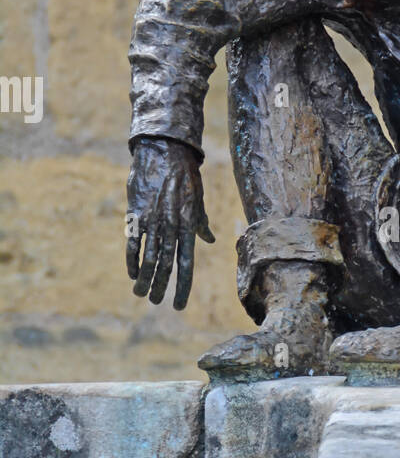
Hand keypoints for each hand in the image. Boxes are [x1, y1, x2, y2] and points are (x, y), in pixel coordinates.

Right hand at [126, 137, 214, 309]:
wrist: (165, 152)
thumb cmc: (186, 177)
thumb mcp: (199, 201)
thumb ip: (201, 224)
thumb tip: (210, 239)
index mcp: (189, 227)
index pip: (187, 265)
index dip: (182, 287)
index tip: (178, 305)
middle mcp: (172, 227)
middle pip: (166, 266)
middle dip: (161, 288)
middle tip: (156, 302)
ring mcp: (153, 221)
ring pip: (148, 259)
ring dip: (144, 279)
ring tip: (141, 294)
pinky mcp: (136, 214)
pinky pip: (133, 243)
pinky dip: (132, 260)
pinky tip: (132, 274)